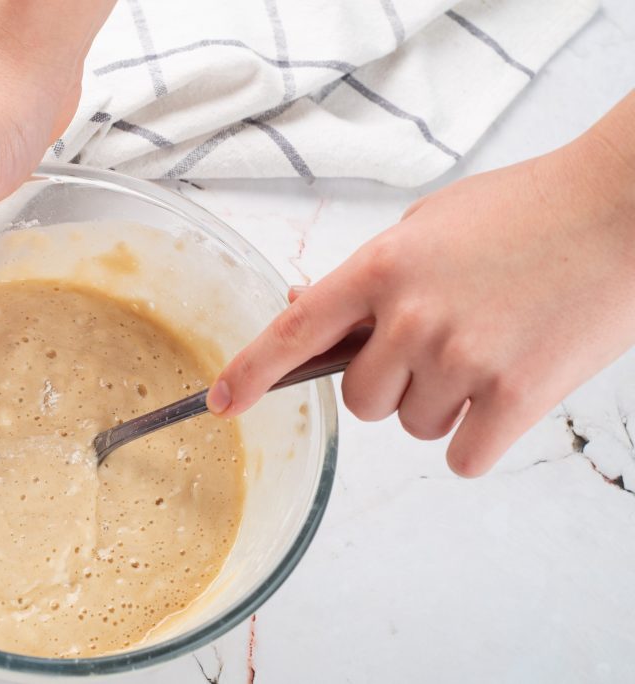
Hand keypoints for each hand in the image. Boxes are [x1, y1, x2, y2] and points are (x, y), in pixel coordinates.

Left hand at [207, 93, 634, 475]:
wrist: (621, 206)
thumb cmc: (525, 210)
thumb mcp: (427, 225)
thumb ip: (366, 275)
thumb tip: (304, 307)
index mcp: (381, 266)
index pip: (293, 333)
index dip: (249, 373)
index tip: (222, 402)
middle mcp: (411, 317)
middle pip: (360, 400)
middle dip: (388, 385)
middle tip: (438, 347)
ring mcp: (462, 358)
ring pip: (414, 425)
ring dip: (440, 403)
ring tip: (488, 350)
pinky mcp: (516, 396)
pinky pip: (462, 456)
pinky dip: (477, 439)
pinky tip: (503, 396)